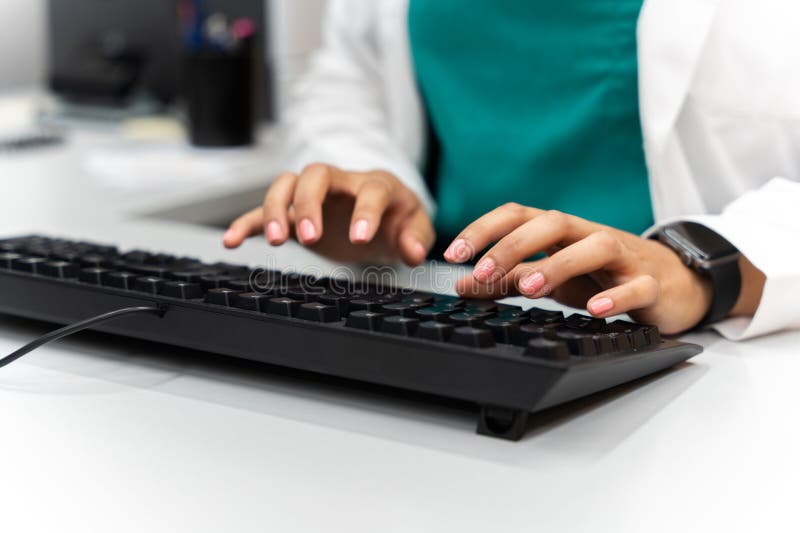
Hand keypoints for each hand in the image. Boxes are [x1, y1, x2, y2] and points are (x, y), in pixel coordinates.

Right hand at [223, 163, 434, 265]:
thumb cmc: (398, 220)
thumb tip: (414, 253)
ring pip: (287, 184)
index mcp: (376, 185)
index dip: (364, 210)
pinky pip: (263, 209)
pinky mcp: (294, 211)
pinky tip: (232, 240)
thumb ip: (417, 239)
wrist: (381, 218)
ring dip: (276, 208)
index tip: (360, 237)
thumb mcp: (415, 229)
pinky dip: (247, 222)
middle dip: (309, 203)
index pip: (370, 188)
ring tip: (278, 239)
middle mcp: (341, 182)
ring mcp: (314, 195)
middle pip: (316, 173)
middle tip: (309, 237)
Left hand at [444, 203, 715, 333]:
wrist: (674, 282)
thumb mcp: (553, 278)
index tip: (454, 256)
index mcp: (561, 232)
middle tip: (482, 273)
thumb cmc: (605, 276)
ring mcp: (623, 257)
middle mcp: (589, 235)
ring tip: (529, 289)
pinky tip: (595, 309)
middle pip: (551, 223)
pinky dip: (616, 296)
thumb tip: (464, 285)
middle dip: (513, 246)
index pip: (517, 215)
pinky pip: (636, 285)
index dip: (483, 230)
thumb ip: (510, 280)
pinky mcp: (651, 282)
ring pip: (594, 246)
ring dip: (558, 265)